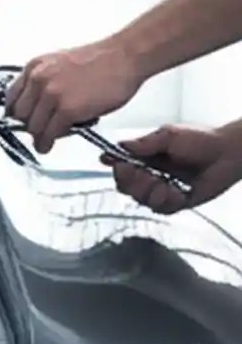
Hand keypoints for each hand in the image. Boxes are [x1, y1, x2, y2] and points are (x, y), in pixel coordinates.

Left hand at [5, 40, 144, 153]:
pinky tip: (48, 145)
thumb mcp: (60, 64)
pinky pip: (49, 133)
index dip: (16, 112)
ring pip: (32, 126)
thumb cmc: (101, 61)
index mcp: (35, 67)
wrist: (125, 56)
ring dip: (37, 137)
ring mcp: (51, 94)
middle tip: (37, 132)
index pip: (12, 97)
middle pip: (19, 114)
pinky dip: (46, 142)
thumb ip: (45, 82)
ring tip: (44, 141)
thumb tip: (38, 106)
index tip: (21, 120)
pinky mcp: (67, 109)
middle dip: (27, 125)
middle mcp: (38, 79)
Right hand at [100, 125, 241, 214]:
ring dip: (150, 191)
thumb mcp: (169, 135)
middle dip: (132, 182)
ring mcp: (161, 190)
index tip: (117, 164)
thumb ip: (144, 143)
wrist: (228, 153)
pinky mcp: (175, 203)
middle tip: (145, 174)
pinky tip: (176, 191)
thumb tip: (120, 146)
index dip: (115, 168)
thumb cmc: (202, 140)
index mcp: (144, 158)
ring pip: (140, 199)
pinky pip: (160, 208)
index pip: (119, 167)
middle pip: (125, 187)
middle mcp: (150, 175)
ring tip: (164, 183)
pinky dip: (166, 200)